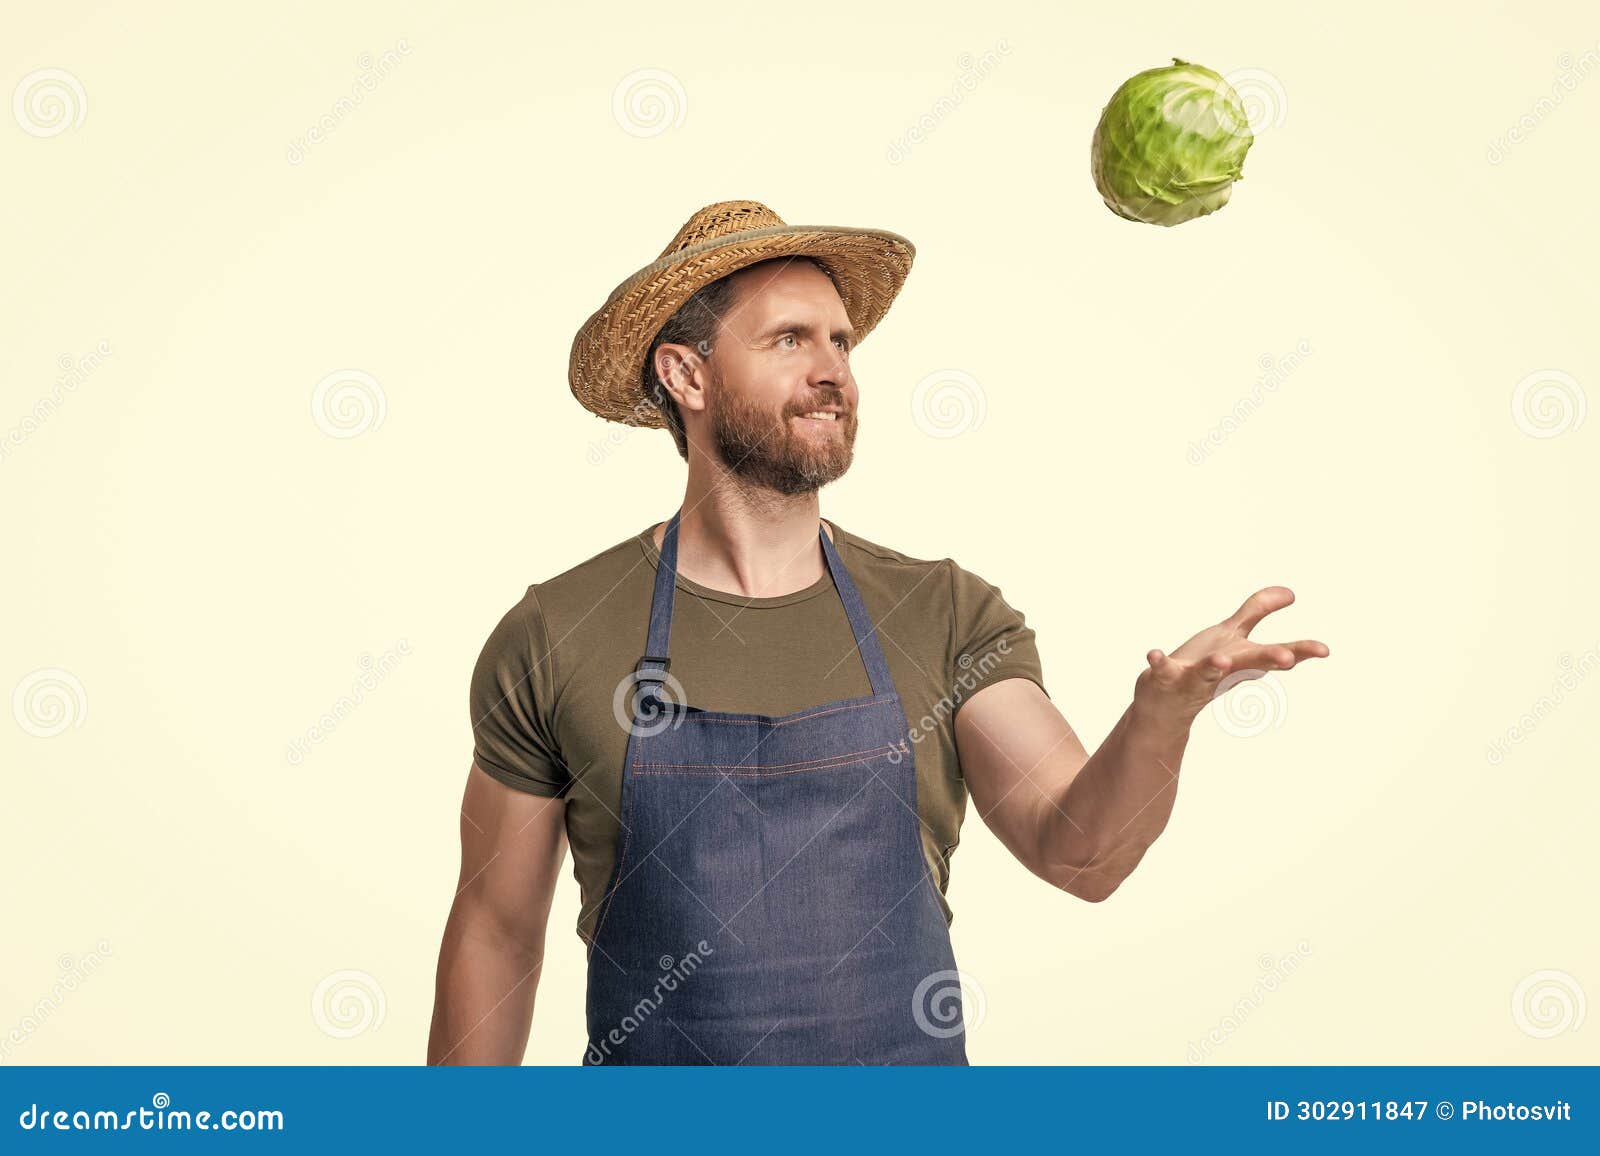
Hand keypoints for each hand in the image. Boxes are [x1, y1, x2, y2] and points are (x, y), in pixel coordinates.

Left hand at [1134, 586, 1329, 729]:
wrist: (1167, 705)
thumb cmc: (1205, 668)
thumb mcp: (1233, 636)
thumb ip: (1257, 611)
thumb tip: (1290, 592)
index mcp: (1242, 659)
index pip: (1277, 654)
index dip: (1301, 651)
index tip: (1324, 650)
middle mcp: (1224, 670)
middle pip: (1249, 663)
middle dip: (1267, 659)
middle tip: (1287, 659)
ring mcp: (1193, 677)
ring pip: (1206, 672)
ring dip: (1214, 666)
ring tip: (1221, 660)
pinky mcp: (1165, 678)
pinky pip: (1162, 670)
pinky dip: (1158, 663)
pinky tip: (1154, 653)